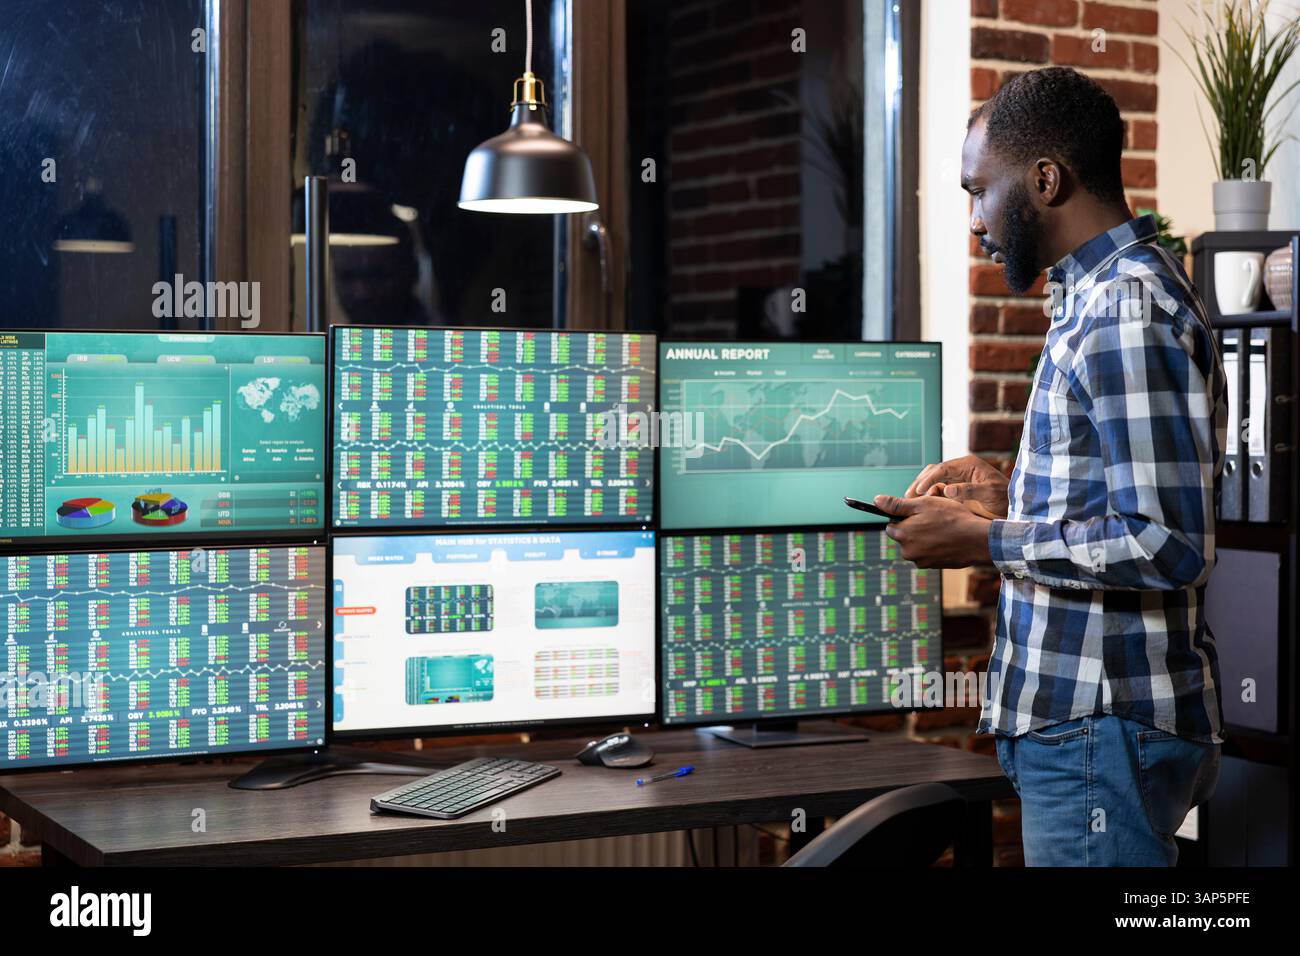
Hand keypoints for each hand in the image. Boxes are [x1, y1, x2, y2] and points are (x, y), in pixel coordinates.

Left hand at [873, 494, 992, 568]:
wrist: (976, 539)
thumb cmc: (952, 518)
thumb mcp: (923, 504)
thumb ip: (897, 504)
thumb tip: (876, 501)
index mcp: (902, 535)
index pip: (891, 525)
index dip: (903, 517)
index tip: (917, 513)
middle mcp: (908, 552)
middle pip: (903, 537)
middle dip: (913, 528)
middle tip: (932, 519)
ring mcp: (920, 561)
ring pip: (915, 545)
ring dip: (923, 538)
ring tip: (941, 529)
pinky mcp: (933, 566)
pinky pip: (927, 554)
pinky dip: (933, 547)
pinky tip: (946, 539)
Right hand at [905, 454, 1009, 519]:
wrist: (1014, 507)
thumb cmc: (1005, 499)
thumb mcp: (990, 493)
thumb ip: (969, 490)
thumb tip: (946, 490)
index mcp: (969, 465)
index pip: (942, 468)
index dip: (928, 479)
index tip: (918, 491)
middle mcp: (961, 469)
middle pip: (934, 471)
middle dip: (920, 482)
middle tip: (909, 497)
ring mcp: (958, 478)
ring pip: (933, 479)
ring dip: (921, 489)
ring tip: (911, 501)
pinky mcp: (956, 489)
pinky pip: (937, 489)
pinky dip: (928, 495)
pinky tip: (921, 505)